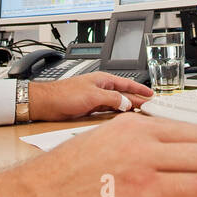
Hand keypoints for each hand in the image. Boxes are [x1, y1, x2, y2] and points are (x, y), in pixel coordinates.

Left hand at [26, 72, 152, 121]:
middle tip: (150, 106)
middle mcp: (100, 87)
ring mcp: (95, 98)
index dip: (140, 88)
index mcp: (102, 79)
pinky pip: (108, 110)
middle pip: (123, 93)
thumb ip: (111, 99)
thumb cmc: (63, 94)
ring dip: (127, 107)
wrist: (45, 104)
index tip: (151, 94)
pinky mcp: (90, 108)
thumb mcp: (92, 96)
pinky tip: (122, 117)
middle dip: (137, 99)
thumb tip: (126, 103)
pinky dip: (117, 113)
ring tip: (140, 113)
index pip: (127, 83)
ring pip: (116, 102)